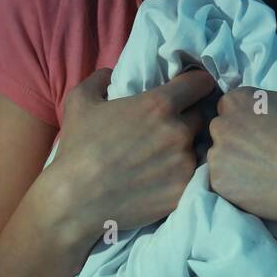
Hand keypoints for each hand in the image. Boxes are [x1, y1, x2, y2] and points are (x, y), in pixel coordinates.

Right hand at [43, 66, 217, 244]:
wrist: (75, 202)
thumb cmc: (77, 149)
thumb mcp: (79, 101)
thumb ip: (100, 79)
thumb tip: (111, 74)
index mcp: (159, 105)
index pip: (201, 83)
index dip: (196, 84)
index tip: (190, 90)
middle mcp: (178, 131)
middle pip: (201, 117)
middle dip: (188, 119)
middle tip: (169, 129)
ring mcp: (184, 163)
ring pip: (198, 148)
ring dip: (186, 149)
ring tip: (164, 158)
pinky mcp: (183, 191)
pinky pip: (194, 176)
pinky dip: (184, 175)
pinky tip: (165, 179)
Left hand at [206, 76, 276, 238]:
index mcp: (239, 99)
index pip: (234, 104)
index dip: (250, 117)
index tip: (267, 129)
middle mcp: (220, 124)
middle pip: (223, 129)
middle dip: (238, 137)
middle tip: (264, 151)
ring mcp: (216, 155)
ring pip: (221, 156)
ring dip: (235, 161)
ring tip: (263, 172)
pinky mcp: (218, 183)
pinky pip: (223, 181)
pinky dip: (236, 184)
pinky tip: (258, 188)